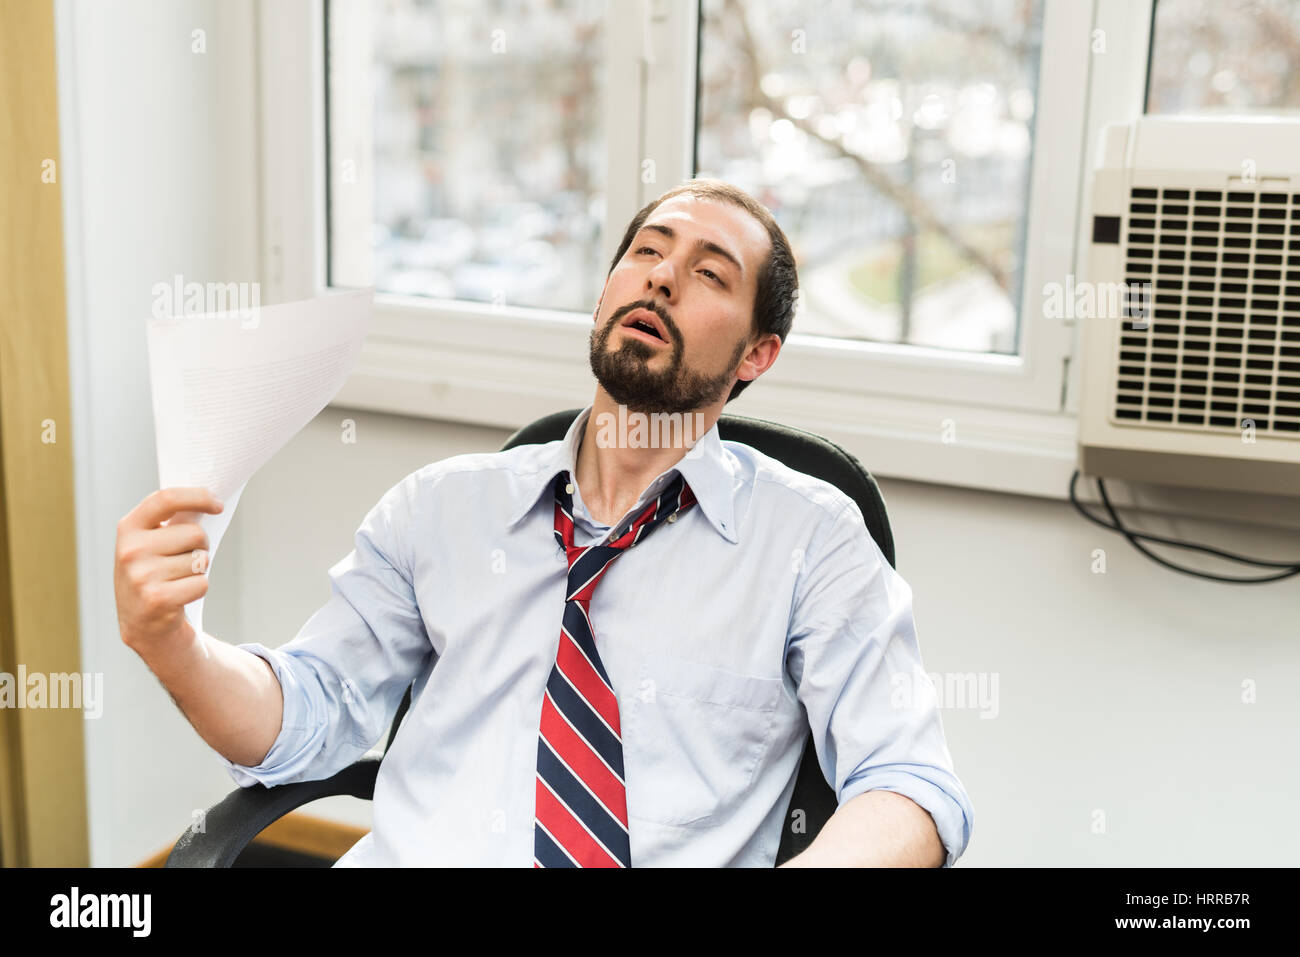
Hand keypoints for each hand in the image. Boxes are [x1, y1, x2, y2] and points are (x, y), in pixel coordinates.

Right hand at [114, 486, 222, 653]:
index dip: (198, 497)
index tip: (219, 505)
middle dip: (201, 546)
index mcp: (128, 528)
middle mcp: (130, 550)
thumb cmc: (154, 574)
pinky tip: (179, 596)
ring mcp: (141, 575)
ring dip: (198, 570)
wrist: (141, 624)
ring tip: (176, 580)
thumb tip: (210, 500)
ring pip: (201, 560)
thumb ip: (170, 521)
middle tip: (184, 560)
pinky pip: (202, 583)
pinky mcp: (157, 599)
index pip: (166, 499)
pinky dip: (198, 589)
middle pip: (195, 533)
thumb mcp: (149, 543)